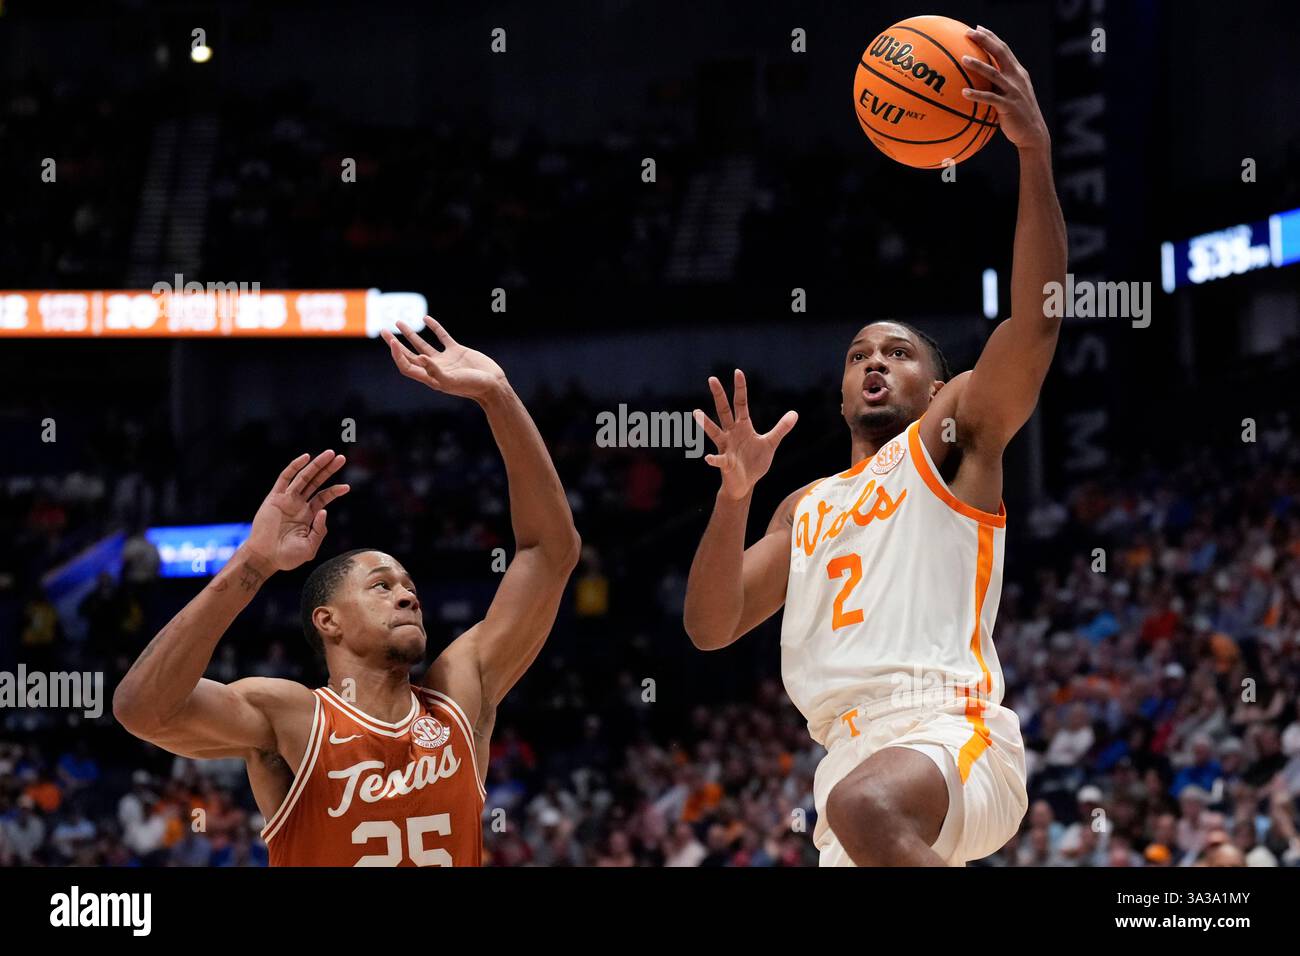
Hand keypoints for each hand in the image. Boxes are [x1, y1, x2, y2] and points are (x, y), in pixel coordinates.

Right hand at [245, 451, 349, 571]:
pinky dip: (295, 467)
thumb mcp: (310, 547)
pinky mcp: (274, 498)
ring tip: (330, 454)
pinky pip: (285, 478)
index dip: (334, 490)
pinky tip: (306, 457)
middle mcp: (298, 504)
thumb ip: (320, 530)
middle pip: (316, 482)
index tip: (347, 487)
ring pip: (304, 477)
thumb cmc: (287, 557)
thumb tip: (324, 511)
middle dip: (328, 470)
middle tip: (341, 458)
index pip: (323, 497)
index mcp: (307, 515)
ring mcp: (286, 499)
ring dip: (316, 465)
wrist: (265, 558)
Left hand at [382, 317, 506, 400]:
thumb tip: (420, 358)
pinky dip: (434, 327)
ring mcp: (445, 359)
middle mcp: (434, 368)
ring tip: (398, 322)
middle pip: (409, 355)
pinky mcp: (457, 351)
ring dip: (410, 334)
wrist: (493, 384)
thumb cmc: (473, 386)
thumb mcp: (453, 381)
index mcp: (430, 377)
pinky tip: (426, 319)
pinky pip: (442, 337)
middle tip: (383, 331)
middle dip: (395, 343)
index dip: (397, 354)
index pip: (406, 365)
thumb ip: (436, 371)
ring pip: (422, 345)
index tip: (392, 341)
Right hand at [693, 370, 796, 500]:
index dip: (740, 389)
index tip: (737, 372)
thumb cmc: (754, 462)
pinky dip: (713, 459)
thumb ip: (780, 428)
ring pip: (714, 432)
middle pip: (724, 411)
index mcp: (743, 427)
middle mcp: (731, 433)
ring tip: (696, 412)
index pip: (741, 403)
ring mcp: (726, 447)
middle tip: (712, 379)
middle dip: (719, 396)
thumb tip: (795, 413)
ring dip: (706, 423)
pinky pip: (718, 460)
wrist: (745, 484)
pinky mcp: (725, 463)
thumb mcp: (770, 443)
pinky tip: (708, 458)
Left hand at [961, 25, 1049, 151]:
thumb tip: (979, 79)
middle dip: (985, 41)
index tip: (977, 28)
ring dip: (978, 65)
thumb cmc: (1017, 114)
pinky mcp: (1008, 106)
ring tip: (963, 59)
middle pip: (1000, 53)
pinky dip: (977, 94)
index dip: (991, 37)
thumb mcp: (1010, 94)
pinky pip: (990, 98)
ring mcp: (1013, 91)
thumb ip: (999, 84)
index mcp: (1017, 72)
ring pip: (994, 74)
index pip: (1003, 49)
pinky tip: (964, 92)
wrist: (1032, 132)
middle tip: (969, 33)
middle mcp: (1016, 78)